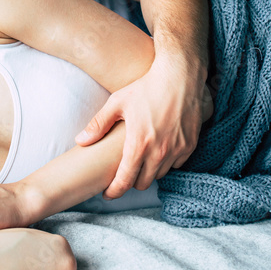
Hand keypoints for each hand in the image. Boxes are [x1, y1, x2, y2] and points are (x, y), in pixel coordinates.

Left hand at [76, 54, 212, 199]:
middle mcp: (160, 152)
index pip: (125, 181)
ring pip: (160, 174)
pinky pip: (177, 164)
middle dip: (131, 182)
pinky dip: (167, 162)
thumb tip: (80, 141)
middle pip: (143, 182)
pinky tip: (159, 152)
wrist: (180, 75)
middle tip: (123, 175)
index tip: (107, 194)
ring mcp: (177, 149)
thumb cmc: (146, 87)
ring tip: (140, 162)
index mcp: (139, 145)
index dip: (114, 191)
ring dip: (150, 172)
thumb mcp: (117, 103)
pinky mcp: (190, 144)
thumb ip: (98, 125)